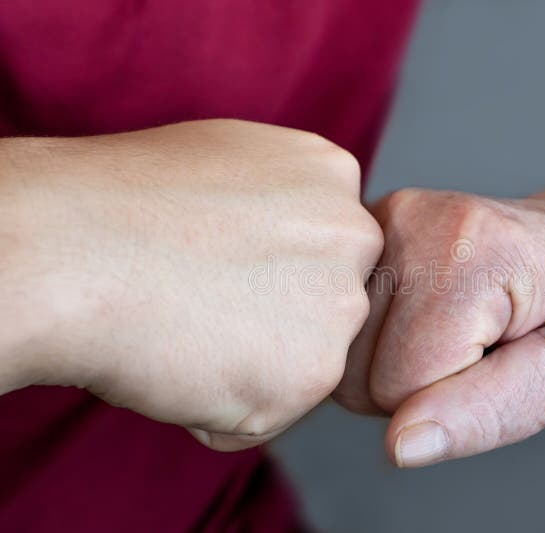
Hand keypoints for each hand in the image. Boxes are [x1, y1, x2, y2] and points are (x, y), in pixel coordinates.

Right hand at [0, 120, 382, 450]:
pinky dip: (219, 410)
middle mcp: (355, 238)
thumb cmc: (123, 201)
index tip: (218, 260)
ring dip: (245, 364)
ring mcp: (339, 308)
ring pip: (299, 364)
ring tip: (188, 325)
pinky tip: (183, 363)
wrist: (70, 251)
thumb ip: (285, 198)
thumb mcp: (231, 161)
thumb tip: (288, 236)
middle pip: (323, 306)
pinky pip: (265, 415)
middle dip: (269, 317)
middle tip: (200, 296)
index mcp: (334, 177)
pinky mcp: (312, 377)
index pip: (325, 248)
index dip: (265, 268)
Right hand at [335, 167, 544, 466]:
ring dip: (389, 362)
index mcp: (470, 253)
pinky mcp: (365, 226)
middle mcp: (410, 220)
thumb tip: (398, 446)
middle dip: (411, 385)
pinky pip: (337, 322)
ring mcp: (380, 217)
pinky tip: (421, 311)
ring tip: (452, 328)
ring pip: (338, 352)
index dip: (448, 402)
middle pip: (357, 370)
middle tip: (477, 347)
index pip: (400, 386)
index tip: (497, 363)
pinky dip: (372, 336)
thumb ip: (484, 415)